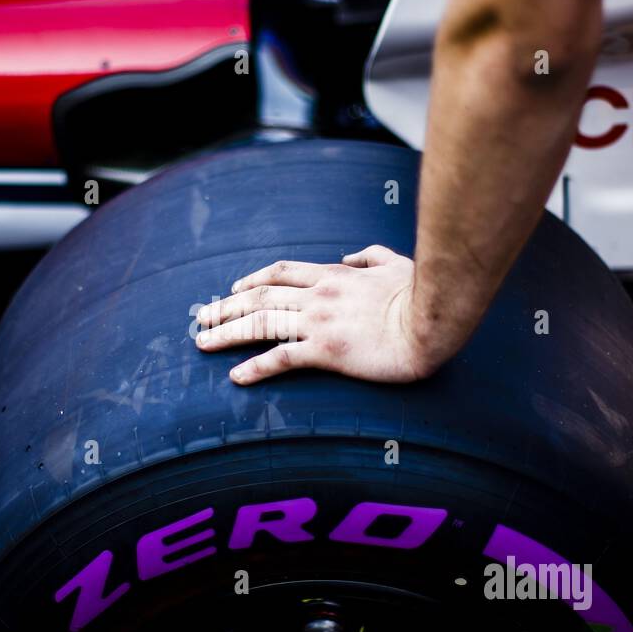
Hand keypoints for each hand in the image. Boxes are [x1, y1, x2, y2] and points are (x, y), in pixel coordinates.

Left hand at [195, 244, 444, 384]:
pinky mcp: (326, 351)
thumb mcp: (395, 263)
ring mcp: (318, 323)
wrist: (430, 322)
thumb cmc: (419, 295)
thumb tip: (352, 254)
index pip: (281, 272)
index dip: (253, 279)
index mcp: (332, 275)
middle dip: (226, 306)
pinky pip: (281, 358)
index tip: (234, 287)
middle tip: (202, 317)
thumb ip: (371, 256)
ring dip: (227, 333)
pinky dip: (255, 367)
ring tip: (203, 343)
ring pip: (260, 324)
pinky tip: (236, 376)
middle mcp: (318, 296)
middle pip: (259, 297)